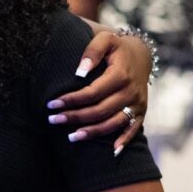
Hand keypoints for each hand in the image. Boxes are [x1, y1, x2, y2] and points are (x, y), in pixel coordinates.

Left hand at [47, 29, 149, 153]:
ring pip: (113, 123)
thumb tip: (79, 72)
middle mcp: (131, 91)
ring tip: (70, 138)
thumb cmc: (116, 47)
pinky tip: (112, 151)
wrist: (141, 54)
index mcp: (121, 74)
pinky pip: (133, 129)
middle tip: (52, 120)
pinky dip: (124, 140)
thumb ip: (91, 52)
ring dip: (92, 132)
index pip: (92, 92)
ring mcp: (137, 103)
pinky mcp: (141, 111)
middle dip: (75, 117)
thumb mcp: (105, 40)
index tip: (51, 104)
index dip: (71, 100)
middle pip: (100, 110)